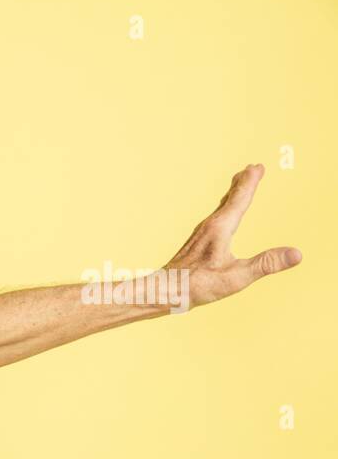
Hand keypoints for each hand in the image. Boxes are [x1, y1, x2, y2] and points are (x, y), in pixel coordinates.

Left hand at [165, 164, 301, 307]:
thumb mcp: (236, 277)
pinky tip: (223, 216)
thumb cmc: (196, 286)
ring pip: (220, 208)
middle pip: (229, 199)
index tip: (258, 166)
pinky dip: (224, 208)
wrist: (163, 291)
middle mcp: (209, 227)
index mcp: (220, 229)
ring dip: (232, 193)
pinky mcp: (196, 244)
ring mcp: (200, 234)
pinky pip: (214, 218)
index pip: (239, 200)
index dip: (250, 183)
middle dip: (242, 182)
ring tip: (239, 184)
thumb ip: (265, 264)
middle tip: (252, 167)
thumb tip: (296, 254)